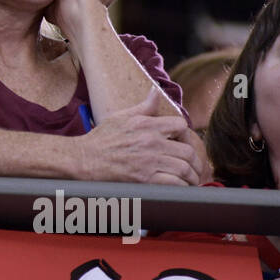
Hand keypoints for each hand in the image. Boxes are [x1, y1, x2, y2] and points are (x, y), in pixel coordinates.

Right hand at [80, 86, 203, 184]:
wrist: (84, 158)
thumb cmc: (102, 138)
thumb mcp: (122, 116)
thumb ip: (144, 107)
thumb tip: (156, 91)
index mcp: (147, 125)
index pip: (181, 126)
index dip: (186, 135)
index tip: (183, 143)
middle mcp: (151, 142)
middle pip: (188, 151)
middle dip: (195, 161)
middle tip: (195, 167)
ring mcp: (149, 161)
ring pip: (184, 168)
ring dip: (192, 176)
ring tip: (192, 180)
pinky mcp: (145, 179)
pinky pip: (174, 183)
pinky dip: (182, 186)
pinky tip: (181, 187)